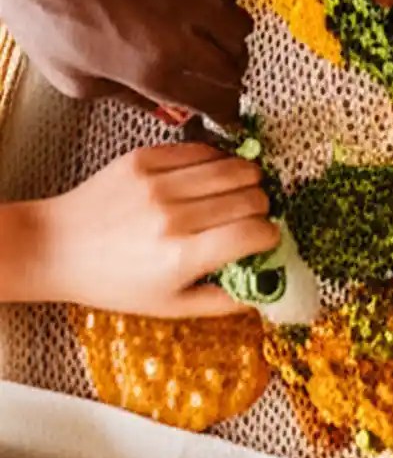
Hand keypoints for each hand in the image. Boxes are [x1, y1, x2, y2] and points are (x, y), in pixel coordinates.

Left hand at [0, 0, 251, 123]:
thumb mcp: (72, 77)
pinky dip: (224, 1)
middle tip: (218, 81)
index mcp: (153, 69)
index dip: (225, 114)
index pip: (216, 102)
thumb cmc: (40, 2)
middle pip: (235, 69)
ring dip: (230, 41)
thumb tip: (151, 104)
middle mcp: (181, 34)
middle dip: (228, 81)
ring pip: (241, 29)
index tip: (226, 114)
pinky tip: (204, 5)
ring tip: (213, 42)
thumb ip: (124, 98)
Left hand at [19, 144, 279, 318]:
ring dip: (248, 181)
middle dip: (262, 208)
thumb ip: (224, 301)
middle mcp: (173, 216)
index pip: (254, 232)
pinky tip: (213, 177)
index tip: (265, 240)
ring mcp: (158, 183)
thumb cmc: (114, 283)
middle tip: (252, 217)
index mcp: (182, 256)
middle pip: (251, 197)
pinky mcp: (144, 159)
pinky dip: (218, 162)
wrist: (56, 247)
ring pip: (235, 168)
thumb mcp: (171, 307)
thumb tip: (266, 290)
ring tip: (240, 192)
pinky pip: (203, 150)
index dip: (270, 236)